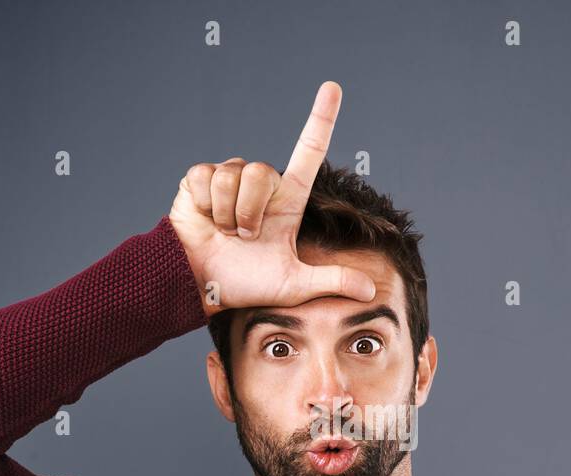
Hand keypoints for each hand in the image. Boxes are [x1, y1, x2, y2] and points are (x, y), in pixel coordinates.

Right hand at [168, 81, 377, 316]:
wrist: (201, 286)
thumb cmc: (246, 284)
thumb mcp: (293, 286)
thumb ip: (331, 282)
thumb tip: (372, 292)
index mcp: (286, 200)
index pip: (308, 152)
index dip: (321, 119)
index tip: (333, 87)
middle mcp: (260, 184)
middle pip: (262, 172)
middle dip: (251, 211)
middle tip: (245, 238)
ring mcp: (228, 179)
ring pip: (233, 175)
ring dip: (227, 213)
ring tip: (224, 233)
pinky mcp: (198, 179)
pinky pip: (204, 178)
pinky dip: (204, 206)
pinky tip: (204, 221)